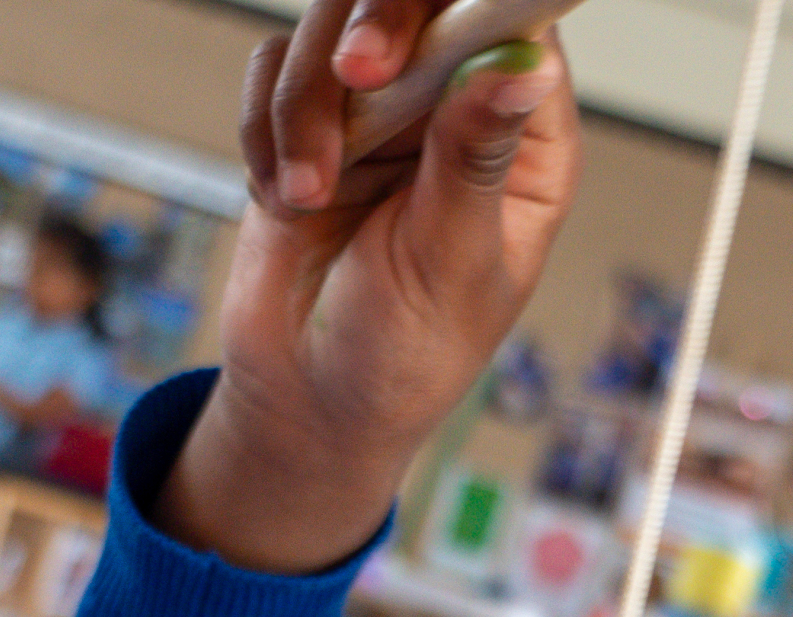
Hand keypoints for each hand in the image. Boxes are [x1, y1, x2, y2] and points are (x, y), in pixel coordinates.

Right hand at [159, 0, 580, 571]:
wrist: (311, 401)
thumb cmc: (404, 357)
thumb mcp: (449, 262)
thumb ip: (474, 158)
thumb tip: (523, 68)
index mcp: (526, 148)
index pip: (517, 25)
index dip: (473, 3)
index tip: (421, 33)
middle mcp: (458, 113)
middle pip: (418, 2)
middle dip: (375, 26)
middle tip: (357, 74)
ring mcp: (382, 112)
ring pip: (333, 25)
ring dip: (307, 106)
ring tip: (309, 195)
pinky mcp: (311, 119)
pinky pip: (273, 69)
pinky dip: (267, 129)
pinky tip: (285, 198)